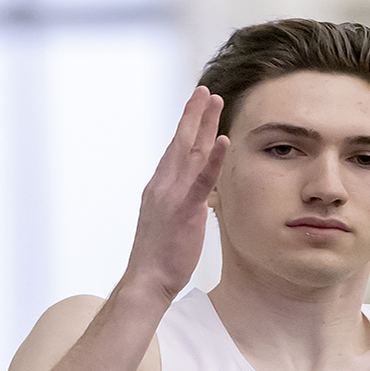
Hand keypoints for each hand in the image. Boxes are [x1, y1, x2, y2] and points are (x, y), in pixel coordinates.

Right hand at [125, 86, 229, 298]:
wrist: (147, 279)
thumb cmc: (159, 257)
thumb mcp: (169, 222)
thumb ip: (182, 203)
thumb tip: (197, 197)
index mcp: (159, 187)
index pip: (174, 150)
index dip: (186, 126)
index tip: (196, 106)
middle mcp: (163, 185)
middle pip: (181, 141)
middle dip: (194, 114)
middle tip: (206, 91)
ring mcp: (173, 195)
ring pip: (190, 151)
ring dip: (204, 124)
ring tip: (215, 101)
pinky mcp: (185, 209)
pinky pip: (202, 180)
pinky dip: (212, 158)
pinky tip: (222, 140)